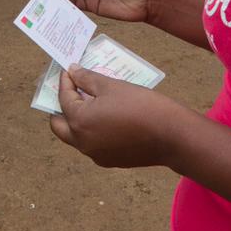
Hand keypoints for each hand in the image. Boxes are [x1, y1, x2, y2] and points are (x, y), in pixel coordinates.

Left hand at [49, 66, 190, 167]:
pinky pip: (92, 144)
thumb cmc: (141, 106)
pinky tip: (105, 117)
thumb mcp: (112, 86)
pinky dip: (92, 131)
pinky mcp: (110, 160)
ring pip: (75, 137)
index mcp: (79, 122)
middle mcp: (82, 142)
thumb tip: (72, 71)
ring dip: (76, 120)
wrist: (171, 135)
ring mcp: (95, 154)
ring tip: (88, 102)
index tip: (69, 70)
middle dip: (61, 107)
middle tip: (70, 90)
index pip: (64, 98)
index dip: (65, 81)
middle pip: (59, 125)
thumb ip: (87, 79)